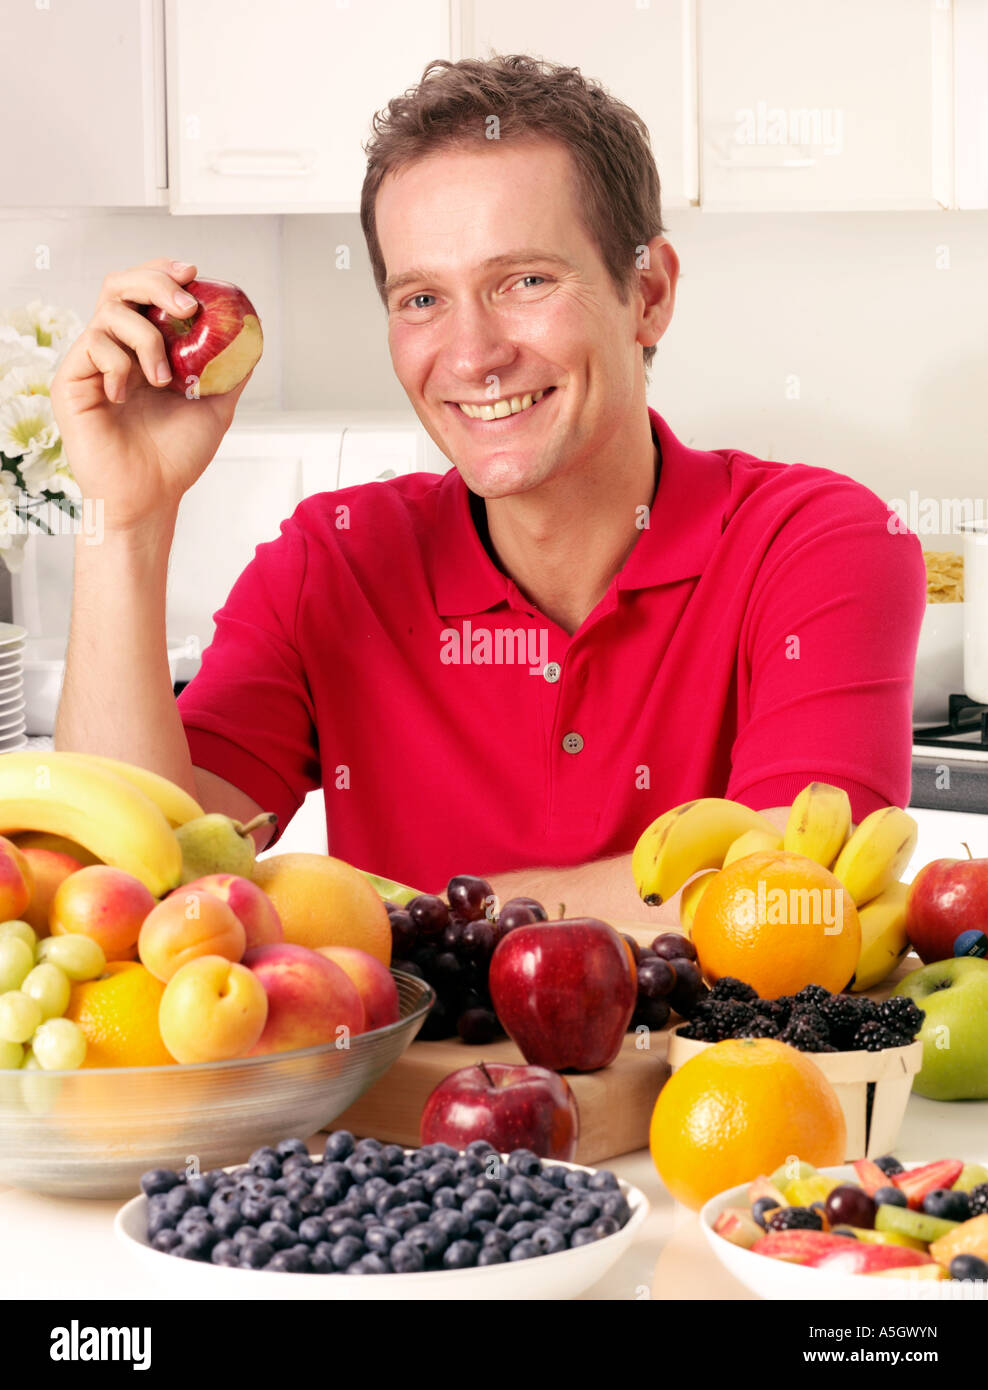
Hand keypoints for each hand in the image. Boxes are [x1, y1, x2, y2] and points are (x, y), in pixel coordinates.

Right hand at [50, 257, 252, 534]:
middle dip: (156, 282)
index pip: (145, 292)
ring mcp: (92, 362)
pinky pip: (94, 344)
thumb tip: (252, 335)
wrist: (150, 497)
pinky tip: (126, 397)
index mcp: (144, 349)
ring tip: (165, 379)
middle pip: (121, 285)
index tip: (193, 273)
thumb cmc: (175, 458)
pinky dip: (121, 364)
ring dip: (147, 338)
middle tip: (186, 304)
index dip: (165, 273)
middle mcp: (116, 348)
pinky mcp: (72, 379)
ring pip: (111, 311)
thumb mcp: (216, 406)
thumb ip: (229, 369)